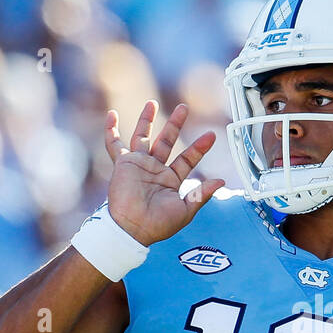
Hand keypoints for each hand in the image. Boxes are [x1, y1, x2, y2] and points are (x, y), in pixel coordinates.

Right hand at [104, 102, 225, 245]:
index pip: (187, 159)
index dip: (200, 147)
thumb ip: (201, 194)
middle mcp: (155, 170)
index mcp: (171, 180)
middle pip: (167, 141)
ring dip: (146, 120)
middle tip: (184, 108)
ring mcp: (139, 165)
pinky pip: (114, 144)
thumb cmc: (158, 225)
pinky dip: (111, 130)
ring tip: (151, 103)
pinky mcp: (123, 164)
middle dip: (175, 124)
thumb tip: (221, 181)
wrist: (133, 229)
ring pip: (143, 136)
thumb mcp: (186, 210)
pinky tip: (111, 115)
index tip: (211, 135)